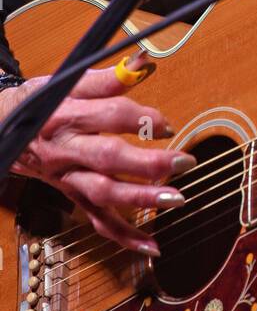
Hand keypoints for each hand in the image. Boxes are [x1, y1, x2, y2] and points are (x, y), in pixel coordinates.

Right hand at [1, 50, 195, 254]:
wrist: (1, 131)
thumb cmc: (38, 104)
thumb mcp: (65, 83)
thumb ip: (107, 77)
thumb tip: (145, 63)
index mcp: (67, 116)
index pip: (108, 116)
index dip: (141, 119)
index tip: (167, 124)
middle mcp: (68, 151)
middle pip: (108, 159)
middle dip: (149, 164)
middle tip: (185, 162)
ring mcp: (69, 178)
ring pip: (104, 194)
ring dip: (142, 200)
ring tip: (177, 199)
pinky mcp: (72, 196)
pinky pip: (98, 221)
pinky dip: (125, 238)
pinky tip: (153, 246)